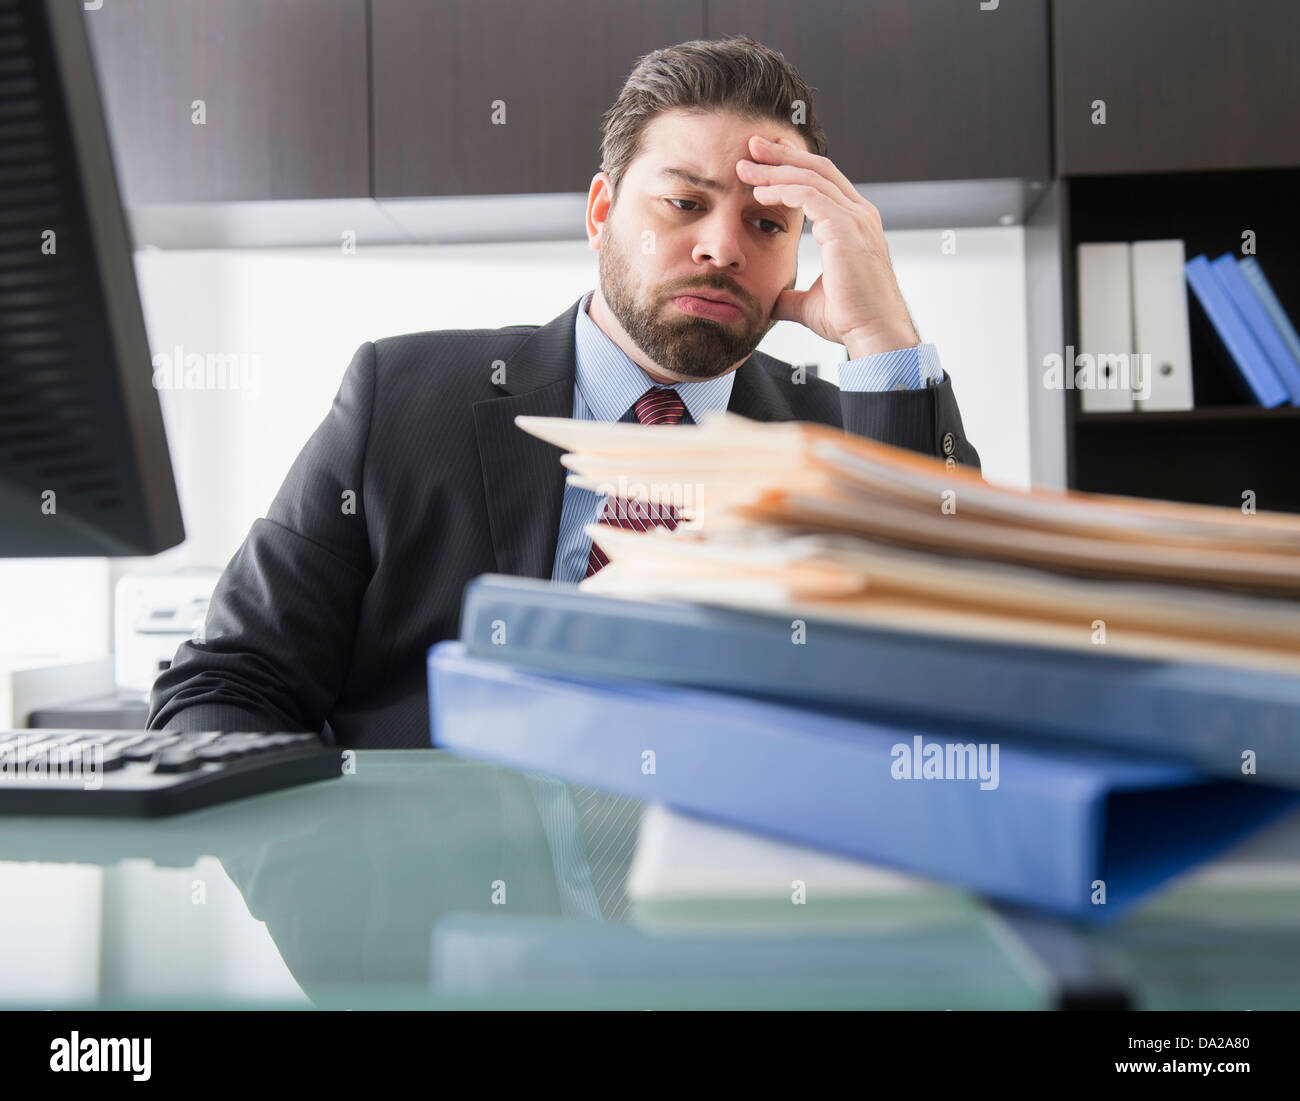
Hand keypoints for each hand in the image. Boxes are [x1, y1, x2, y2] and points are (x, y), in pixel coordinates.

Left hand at [736, 134, 918, 358]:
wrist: (873, 333)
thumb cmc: (851, 320)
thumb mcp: (811, 304)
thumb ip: (792, 298)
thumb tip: (772, 304)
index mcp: (856, 224)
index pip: (823, 181)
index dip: (793, 167)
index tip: (762, 163)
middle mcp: (859, 214)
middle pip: (817, 168)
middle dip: (782, 155)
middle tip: (751, 145)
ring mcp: (856, 218)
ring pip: (810, 177)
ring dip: (775, 169)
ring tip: (745, 166)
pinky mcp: (846, 228)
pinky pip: (809, 196)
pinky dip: (783, 190)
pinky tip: (760, 193)